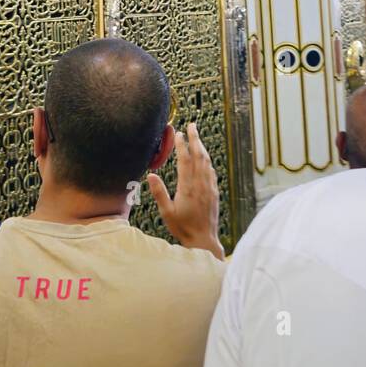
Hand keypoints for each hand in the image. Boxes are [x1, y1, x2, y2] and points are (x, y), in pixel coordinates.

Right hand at [147, 122, 223, 259]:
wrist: (204, 240)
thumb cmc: (183, 228)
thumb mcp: (166, 212)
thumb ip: (159, 193)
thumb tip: (150, 174)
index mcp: (187, 188)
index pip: (185, 160)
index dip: (182, 145)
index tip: (178, 133)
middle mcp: (200, 185)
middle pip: (199, 156)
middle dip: (195, 139)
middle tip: (192, 125)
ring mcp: (209, 188)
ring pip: (207, 162)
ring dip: (202, 147)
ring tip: (197, 137)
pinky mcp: (214, 193)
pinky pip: (211, 172)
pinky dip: (207, 161)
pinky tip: (205, 158)